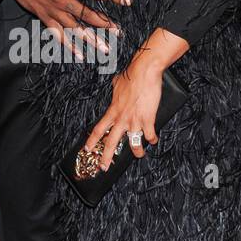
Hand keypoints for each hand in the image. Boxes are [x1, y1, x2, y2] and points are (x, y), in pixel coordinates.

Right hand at [8, 0, 130, 55]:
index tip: (126, 1)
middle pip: (87, 14)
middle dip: (104, 23)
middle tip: (118, 31)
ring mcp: (53, 11)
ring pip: (74, 28)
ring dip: (90, 39)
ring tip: (104, 48)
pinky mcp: (44, 17)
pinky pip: (58, 34)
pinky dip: (68, 45)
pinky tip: (79, 55)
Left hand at [82, 29, 189, 170]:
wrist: (144, 72)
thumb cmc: (132, 76)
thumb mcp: (117, 83)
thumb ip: (115, 90)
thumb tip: (116, 86)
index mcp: (113, 111)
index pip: (99, 130)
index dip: (92, 141)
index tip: (87, 149)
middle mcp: (121, 119)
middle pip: (110, 143)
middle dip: (105, 158)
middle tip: (103, 168)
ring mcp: (134, 121)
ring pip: (133, 144)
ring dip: (136, 152)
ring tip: (138, 155)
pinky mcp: (148, 119)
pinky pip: (150, 135)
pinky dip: (153, 139)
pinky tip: (154, 140)